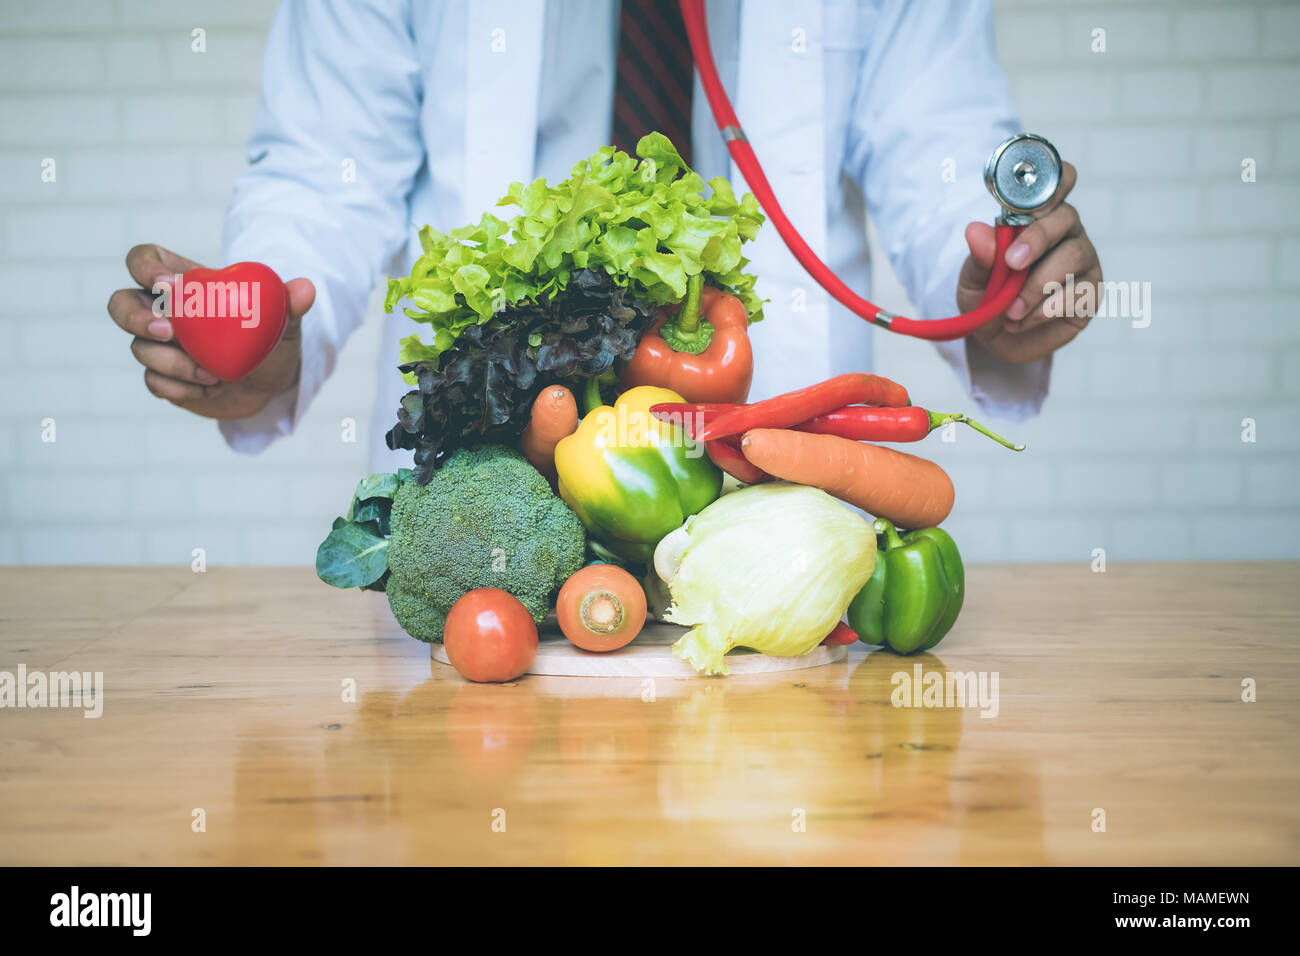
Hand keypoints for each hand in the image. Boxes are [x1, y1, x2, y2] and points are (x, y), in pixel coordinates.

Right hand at [108, 244, 314, 418]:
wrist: (272, 385)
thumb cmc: (270, 341)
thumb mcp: (283, 321)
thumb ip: (290, 303)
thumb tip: (305, 289)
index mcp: (183, 285)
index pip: (144, 260)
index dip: (145, 267)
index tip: (170, 285)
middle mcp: (162, 313)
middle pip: (121, 304)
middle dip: (135, 317)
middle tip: (168, 331)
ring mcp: (159, 348)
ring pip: (139, 348)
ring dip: (170, 361)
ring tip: (209, 372)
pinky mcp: (165, 380)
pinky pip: (155, 382)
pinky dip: (179, 387)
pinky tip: (207, 387)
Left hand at [956, 161, 1101, 363]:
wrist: (997, 339)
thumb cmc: (988, 297)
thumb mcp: (974, 278)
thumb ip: (980, 256)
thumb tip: (975, 230)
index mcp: (1037, 216)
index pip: (1057, 180)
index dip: (1051, 179)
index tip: (1028, 199)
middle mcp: (1065, 231)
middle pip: (1065, 216)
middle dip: (1037, 239)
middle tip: (1012, 264)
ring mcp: (1083, 260)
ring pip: (1074, 255)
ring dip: (1037, 284)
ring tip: (1010, 310)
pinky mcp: (1091, 292)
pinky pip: (1079, 293)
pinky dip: (1045, 309)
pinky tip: (1023, 320)